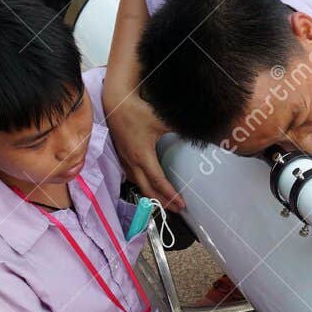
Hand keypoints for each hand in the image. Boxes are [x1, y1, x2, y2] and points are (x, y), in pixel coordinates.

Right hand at [105, 92, 180, 209]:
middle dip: (162, 201)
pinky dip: (142, 185)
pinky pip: (132, 177)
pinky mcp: (122, 156)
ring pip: (138, 185)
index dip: (170, 194)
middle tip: (177, 209)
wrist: (115, 103)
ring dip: (152, 195)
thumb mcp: (161, 120)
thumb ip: (179, 128)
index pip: (158, 181)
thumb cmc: (136, 110)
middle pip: (147, 189)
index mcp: (142, 155)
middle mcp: (132, 161)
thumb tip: (196, 133)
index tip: (181, 203)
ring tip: (165, 201)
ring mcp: (125, 160)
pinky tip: (149, 185)